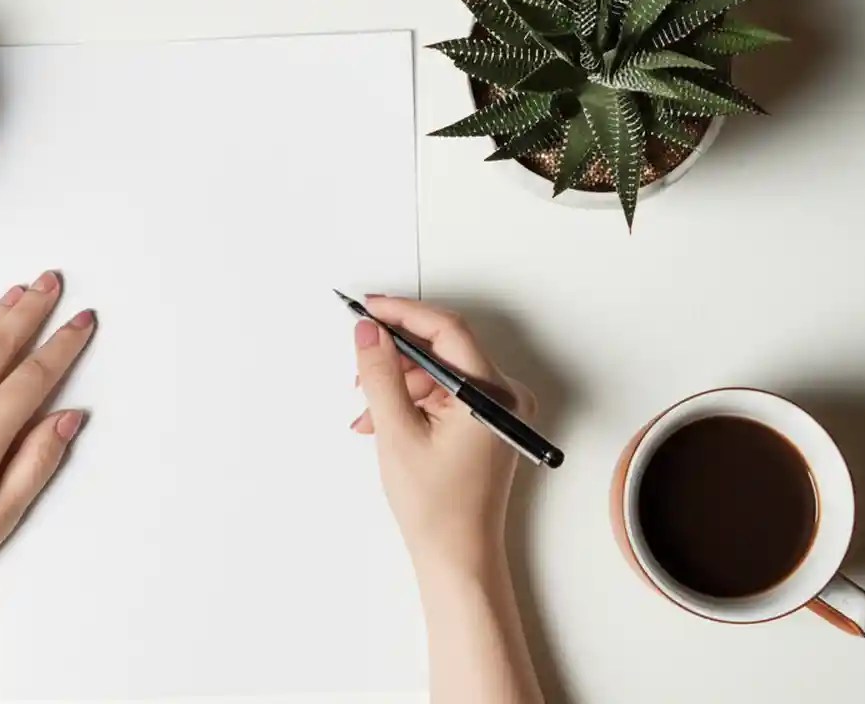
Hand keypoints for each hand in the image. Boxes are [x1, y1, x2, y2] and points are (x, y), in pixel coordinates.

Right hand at [351, 297, 534, 569]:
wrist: (458, 556)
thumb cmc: (437, 507)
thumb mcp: (397, 433)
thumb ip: (381, 375)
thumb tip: (369, 331)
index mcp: (493, 394)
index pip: (447, 330)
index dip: (403, 313)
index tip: (368, 309)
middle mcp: (504, 396)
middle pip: (442, 350)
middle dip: (395, 356)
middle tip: (359, 360)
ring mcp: (497, 411)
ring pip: (438, 374)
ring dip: (397, 386)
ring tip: (366, 414)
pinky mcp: (485, 424)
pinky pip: (443, 396)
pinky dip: (410, 404)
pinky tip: (382, 423)